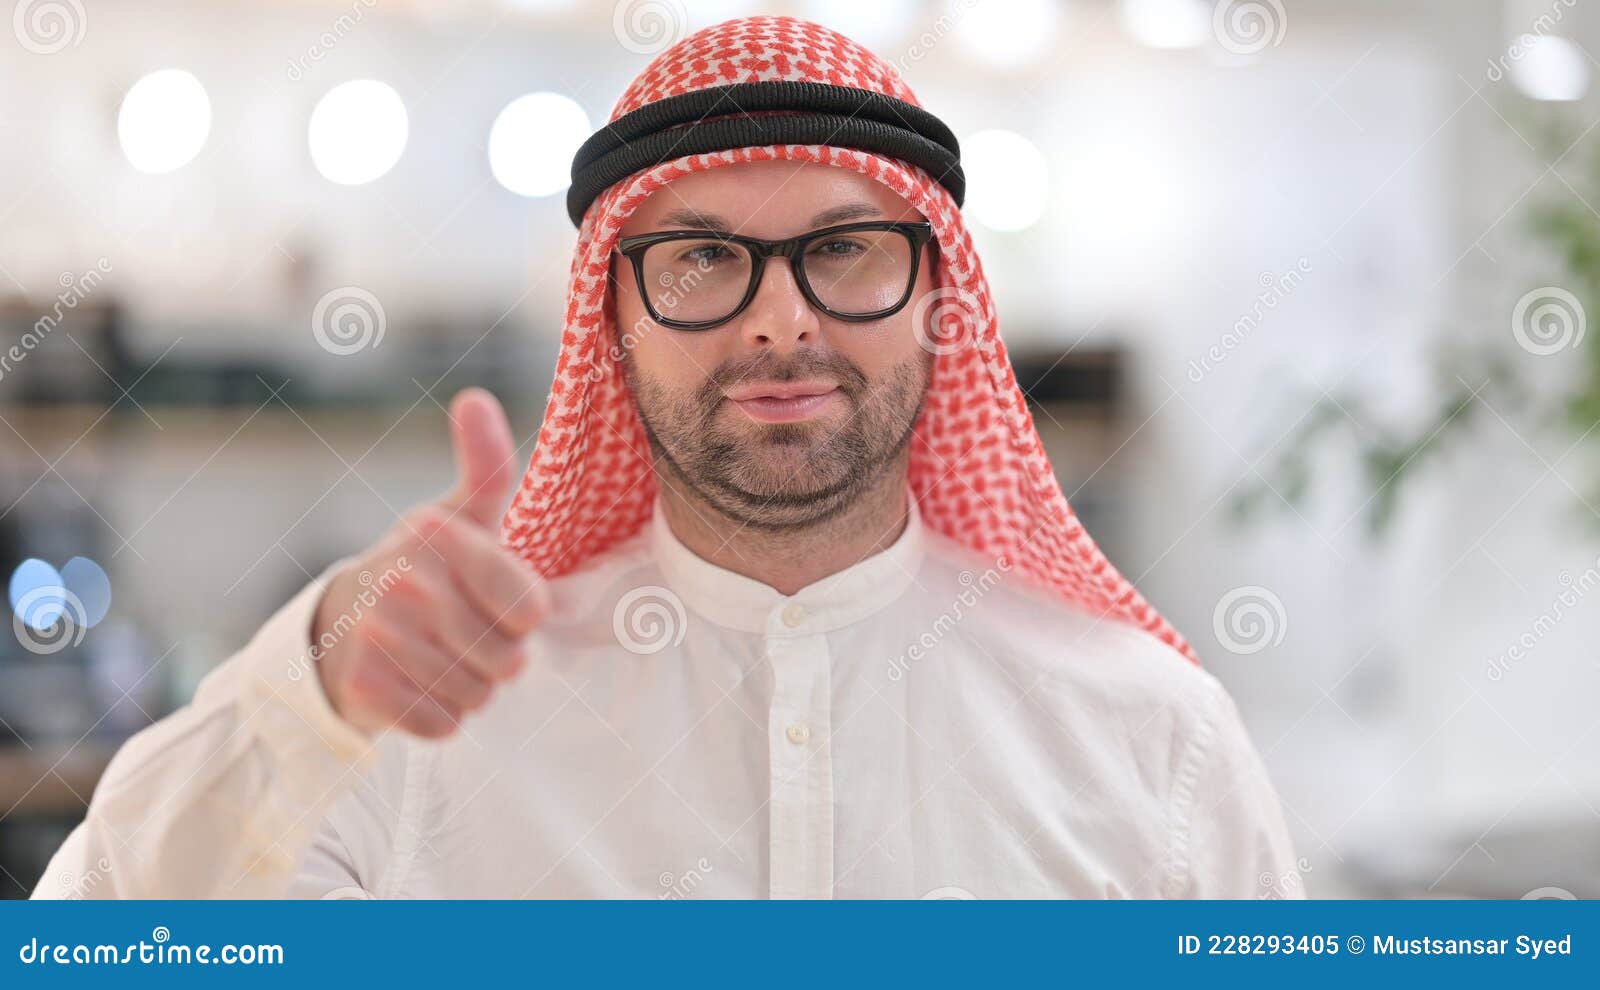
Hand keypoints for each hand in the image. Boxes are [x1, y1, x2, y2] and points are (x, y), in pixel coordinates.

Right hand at [311, 387, 544, 737]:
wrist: (340, 628)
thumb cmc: (425, 569)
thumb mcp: (462, 514)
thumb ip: (486, 464)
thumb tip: (473, 398)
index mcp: (438, 534)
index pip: (528, 608)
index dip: (523, 618)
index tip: (499, 602)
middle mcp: (404, 581)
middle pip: (508, 660)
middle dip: (498, 658)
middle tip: (465, 635)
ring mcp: (378, 637)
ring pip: (477, 695)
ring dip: (470, 688)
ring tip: (440, 658)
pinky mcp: (363, 691)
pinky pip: (443, 725)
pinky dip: (440, 717)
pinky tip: (417, 686)